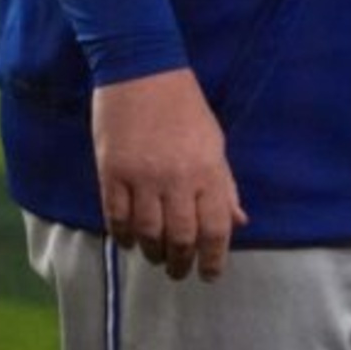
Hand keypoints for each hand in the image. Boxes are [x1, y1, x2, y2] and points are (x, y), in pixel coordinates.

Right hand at [91, 68, 247, 281]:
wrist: (143, 74)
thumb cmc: (185, 108)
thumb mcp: (215, 143)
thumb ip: (225, 186)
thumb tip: (239, 222)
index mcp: (208, 169)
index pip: (215, 227)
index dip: (214, 258)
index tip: (210, 275)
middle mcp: (177, 178)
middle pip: (180, 236)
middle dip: (182, 262)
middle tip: (180, 272)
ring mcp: (141, 177)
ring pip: (147, 232)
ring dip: (153, 252)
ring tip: (157, 258)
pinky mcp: (111, 173)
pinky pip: (116, 217)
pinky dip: (123, 236)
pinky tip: (129, 242)